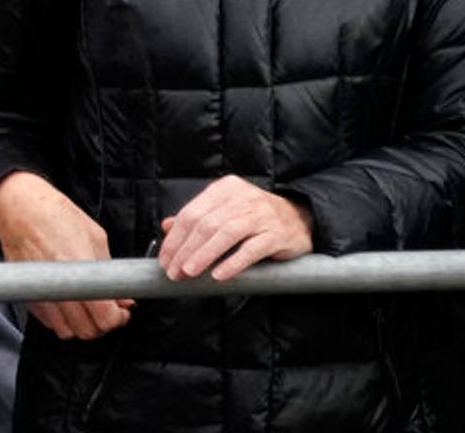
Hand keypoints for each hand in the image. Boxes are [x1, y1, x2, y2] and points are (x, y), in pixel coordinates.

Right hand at [0, 171, 132, 339]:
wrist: (21, 210)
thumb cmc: (55, 216)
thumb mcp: (95, 237)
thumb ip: (110, 272)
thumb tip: (122, 298)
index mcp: (79, 269)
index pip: (104, 317)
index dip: (118, 318)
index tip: (121, 312)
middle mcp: (58, 286)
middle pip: (88, 330)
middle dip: (102, 324)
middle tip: (108, 310)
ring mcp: (42, 294)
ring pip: (68, 332)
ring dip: (82, 325)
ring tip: (87, 308)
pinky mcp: (30, 297)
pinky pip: (51, 324)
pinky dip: (63, 321)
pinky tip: (69, 303)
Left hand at [157, 175, 313, 281]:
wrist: (300, 219)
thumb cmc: (256, 217)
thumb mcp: (225, 211)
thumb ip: (198, 217)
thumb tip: (166, 226)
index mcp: (225, 189)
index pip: (191, 213)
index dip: (175, 238)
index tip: (164, 260)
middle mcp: (243, 198)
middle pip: (206, 224)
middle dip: (185, 250)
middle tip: (174, 272)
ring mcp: (262, 215)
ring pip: (226, 234)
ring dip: (204, 255)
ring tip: (189, 272)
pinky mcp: (278, 234)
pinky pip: (251, 249)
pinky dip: (233, 262)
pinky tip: (219, 275)